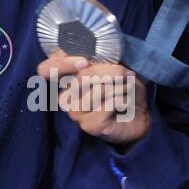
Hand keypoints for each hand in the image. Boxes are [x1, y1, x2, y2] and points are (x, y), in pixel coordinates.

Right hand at [34, 50, 149, 147]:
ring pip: (96, 91)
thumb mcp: (113, 66)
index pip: (46, 69)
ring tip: (126, 91)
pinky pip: (105, 107)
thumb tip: (84, 63)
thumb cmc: (125, 87)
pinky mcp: (88, 126)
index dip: (62, 63)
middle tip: (126, 74)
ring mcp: (75, 112)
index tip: (84, 61)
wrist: (142, 113)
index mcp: (67, 78)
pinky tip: (125, 104)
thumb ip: (96, 61)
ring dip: (119, 88)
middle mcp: (67, 96)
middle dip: (110, 73)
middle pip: (80, 77)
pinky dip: (121, 101)